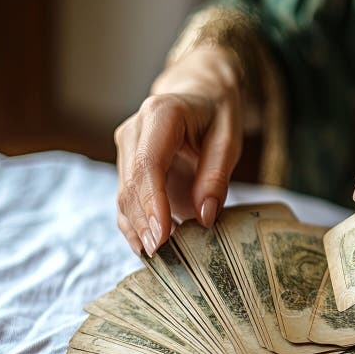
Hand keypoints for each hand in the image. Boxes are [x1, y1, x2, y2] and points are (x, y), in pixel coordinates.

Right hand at [114, 46, 245, 255]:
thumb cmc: (217, 114)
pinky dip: (136, 226)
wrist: (198, 93)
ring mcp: (126, 149)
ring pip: (124, 197)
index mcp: (161, 115)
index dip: (152, 204)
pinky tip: (149, 249)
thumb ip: (216, 176)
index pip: (148, 164)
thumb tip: (205, 217)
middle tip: (160, 257)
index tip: (160, 236)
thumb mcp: (230, 139)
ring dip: (137, 229)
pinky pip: (127, 201)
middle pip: (131, 185)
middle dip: (143, 224)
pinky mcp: (127, 167)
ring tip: (156, 260)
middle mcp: (134, 130)